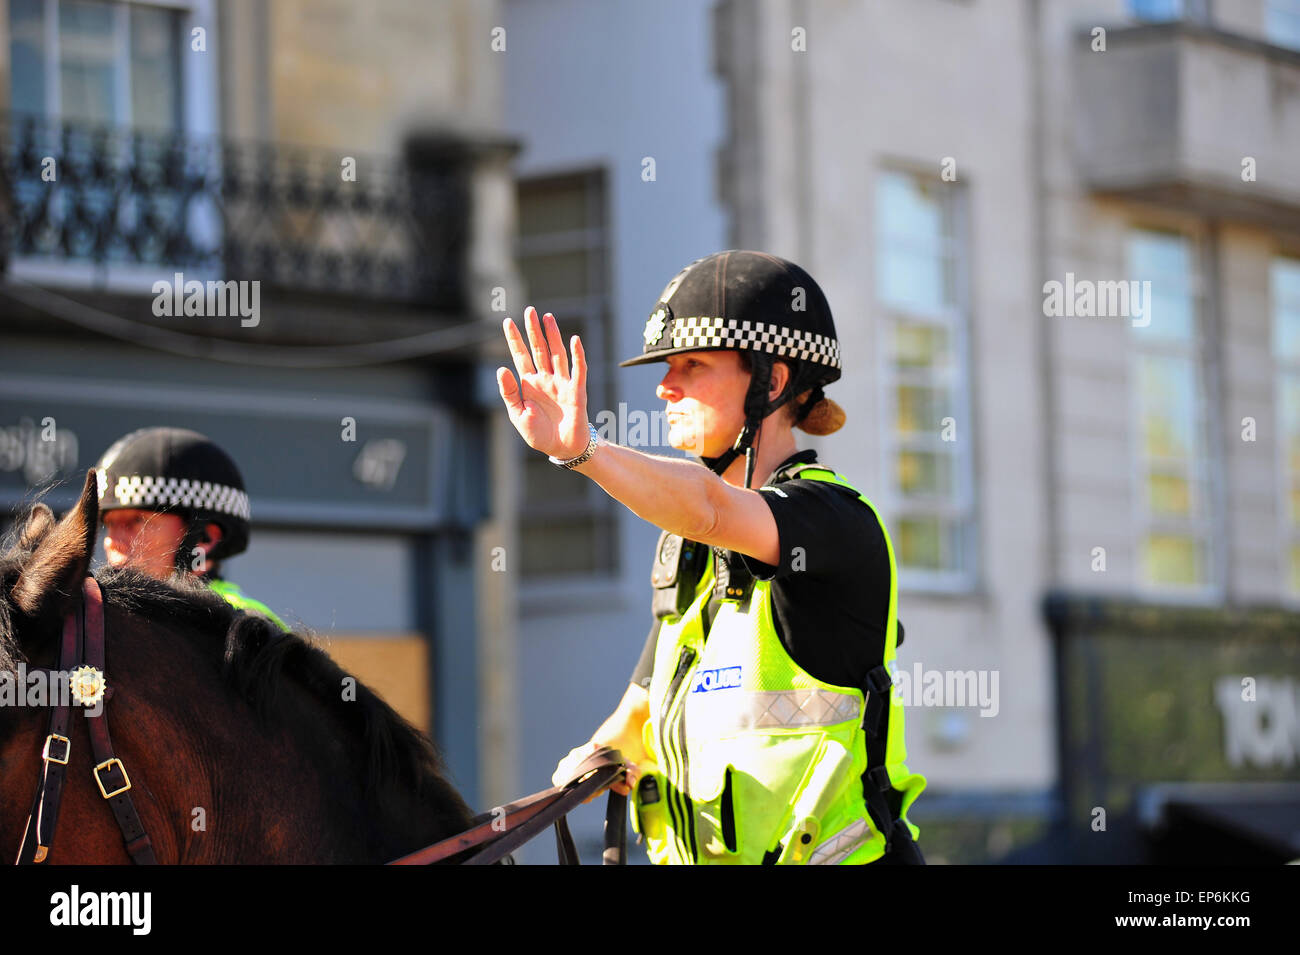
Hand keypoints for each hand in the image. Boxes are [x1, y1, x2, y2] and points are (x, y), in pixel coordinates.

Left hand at [498, 306, 590, 459]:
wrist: (562, 449)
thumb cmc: (539, 434)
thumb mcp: (518, 415)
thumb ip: (509, 392)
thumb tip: (501, 368)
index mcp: (529, 384)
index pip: (520, 356)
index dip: (514, 339)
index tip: (507, 322)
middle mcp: (545, 379)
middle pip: (538, 349)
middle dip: (533, 330)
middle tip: (529, 310)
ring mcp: (561, 383)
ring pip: (556, 354)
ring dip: (553, 336)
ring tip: (548, 317)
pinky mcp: (576, 391)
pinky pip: (578, 370)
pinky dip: (577, 355)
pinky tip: (574, 340)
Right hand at [553, 739, 640, 801]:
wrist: (601, 757)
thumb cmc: (615, 763)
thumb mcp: (628, 766)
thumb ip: (633, 773)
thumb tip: (629, 784)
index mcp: (593, 748)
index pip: (591, 766)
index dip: (598, 780)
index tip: (605, 787)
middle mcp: (576, 753)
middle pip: (580, 777)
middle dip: (592, 787)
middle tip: (601, 790)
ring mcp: (565, 764)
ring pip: (571, 784)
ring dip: (583, 791)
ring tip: (595, 790)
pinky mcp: (558, 775)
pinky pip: (563, 789)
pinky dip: (575, 794)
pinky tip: (586, 792)